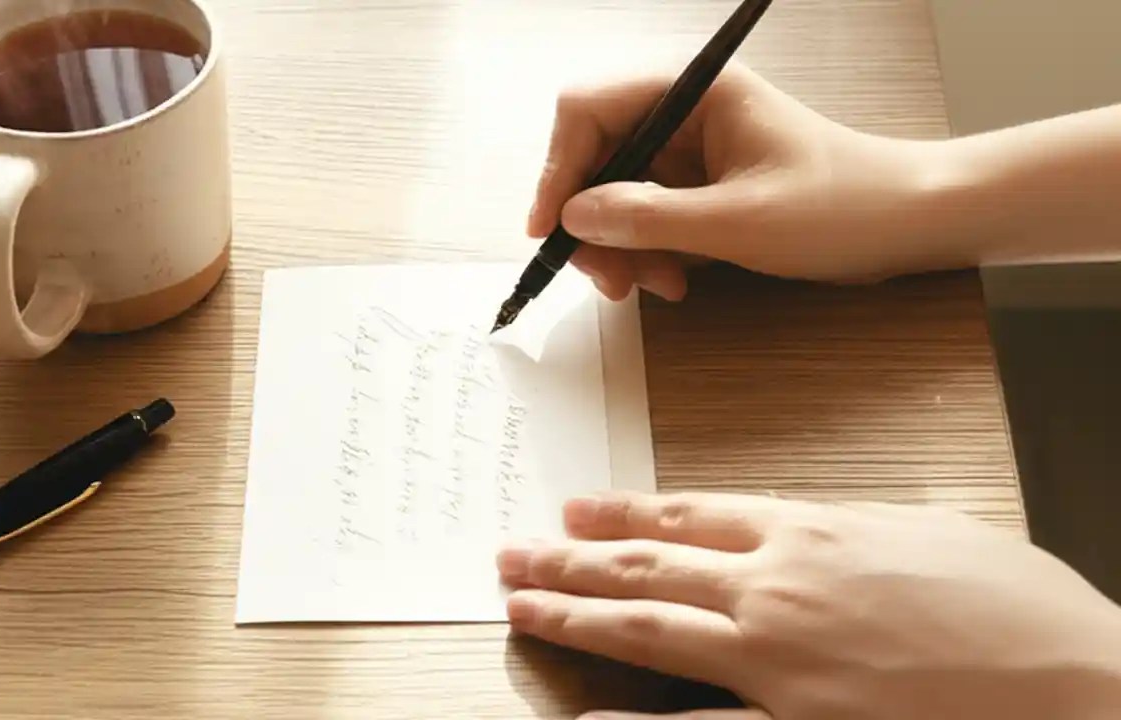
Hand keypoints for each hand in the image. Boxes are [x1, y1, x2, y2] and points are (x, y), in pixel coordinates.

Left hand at [497, 492, 1120, 719]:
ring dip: (575, 617)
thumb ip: (863, 527)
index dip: (624, 511)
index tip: (576, 509)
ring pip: (650, 630)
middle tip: (512, 553)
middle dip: (571, 559)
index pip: (690, 513)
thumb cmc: (1021, 608)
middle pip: (648, 565)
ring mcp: (778, 661)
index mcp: (813, 530)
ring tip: (518, 606)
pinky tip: (584, 716)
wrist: (1077, 686)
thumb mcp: (937, 532)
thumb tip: (828, 522)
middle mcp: (778, 587)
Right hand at [529, 63, 971, 300]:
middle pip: (596, 157)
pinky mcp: (701, 186)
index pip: (588, 110)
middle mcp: (685, 112)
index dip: (558, 168)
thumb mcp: (739, 222)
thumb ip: (648, 219)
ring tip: (654, 287)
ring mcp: (692, 150)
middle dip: (593, 222)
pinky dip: (649, 252)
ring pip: (616, 195)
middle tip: (606, 279)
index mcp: (695, 91)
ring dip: (622, 248)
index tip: (550, 229)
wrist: (909, 223)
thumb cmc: (844, 206)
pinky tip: (674, 280)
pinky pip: (647, 217)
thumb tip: (574, 217)